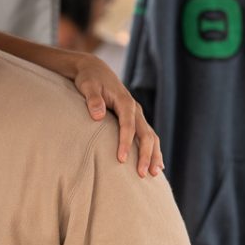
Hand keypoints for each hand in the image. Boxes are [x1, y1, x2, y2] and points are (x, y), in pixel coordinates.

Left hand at [70, 55, 162, 177]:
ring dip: (154, 155)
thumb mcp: (87, 86)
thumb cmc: (90, 79)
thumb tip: (98, 116)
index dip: (125, 142)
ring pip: (151, 136)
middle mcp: (135, 109)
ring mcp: (138, 114)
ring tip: (154, 174)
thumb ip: (93, 100)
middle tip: (141, 174)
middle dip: (145, 154)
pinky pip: (148, 136)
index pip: (128, 125)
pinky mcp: (136, 119)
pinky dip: (154, 150)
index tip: (121, 159)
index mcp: (124, 101)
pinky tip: (157, 166)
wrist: (96, 70)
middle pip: (145, 134)